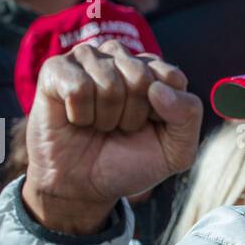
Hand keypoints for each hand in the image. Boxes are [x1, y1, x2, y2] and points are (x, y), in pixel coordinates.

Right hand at [23, 40, 202, 233]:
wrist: (82, 187)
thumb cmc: (128, 163)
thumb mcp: (176, 151)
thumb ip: (188, 116)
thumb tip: (159, 88)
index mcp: (153, 71)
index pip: (172, 77)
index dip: (162, 113)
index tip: (149, 127)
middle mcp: (121, 57)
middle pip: (141, 78)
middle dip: (133, 116)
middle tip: (119, 128)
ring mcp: (87, 59)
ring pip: (109, 83)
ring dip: (106, 118)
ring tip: (97, 124)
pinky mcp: (56, 69)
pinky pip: (79, 87)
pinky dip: (80, 115)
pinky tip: (75, 119)